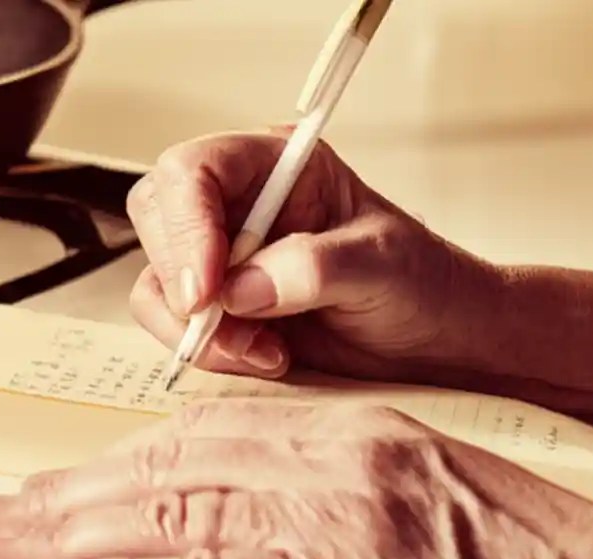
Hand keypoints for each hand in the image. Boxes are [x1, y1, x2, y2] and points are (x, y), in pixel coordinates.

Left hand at [0, 400, 592, 558]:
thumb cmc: (500, 547)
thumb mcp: (393, 478)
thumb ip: (303, 476)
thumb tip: (218, 499)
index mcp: (332, 428)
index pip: (193, 432)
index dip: (110, 460)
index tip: (55, 482)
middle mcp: (319, 457)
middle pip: (162, 466)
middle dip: (67, 495)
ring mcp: (325, 511)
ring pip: (169, 511)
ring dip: (75, 536)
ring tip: (8, 547)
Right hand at [125, 128, 498, 382]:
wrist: (436, 346)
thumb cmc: (423, 288)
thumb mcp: (384, 265)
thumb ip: (314, 268)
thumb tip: (240, 288)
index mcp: (276, 166)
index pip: (194, 171)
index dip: (186, 227)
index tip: (206, 290)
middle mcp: (237, 204)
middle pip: (157, 218)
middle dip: (183, 281)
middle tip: (223, 324)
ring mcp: (220, 257)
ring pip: (155, 280)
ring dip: (197, 328)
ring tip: (264, 351)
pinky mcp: (216, 308)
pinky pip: (171, 326)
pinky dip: (206, 351)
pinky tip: (264, 358)